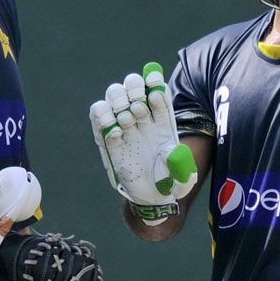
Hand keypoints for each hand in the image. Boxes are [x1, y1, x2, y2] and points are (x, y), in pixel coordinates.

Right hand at [89, 63, 197, 223]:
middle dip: (133, 87)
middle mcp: (142, 117)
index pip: (158, 90)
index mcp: (163, 119)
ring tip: (126, 121)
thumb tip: (170, 152)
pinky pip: (98, 113)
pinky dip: (102, 116)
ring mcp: (123, 125)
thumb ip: (181, 169)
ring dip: (117, 100)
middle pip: (133, 84)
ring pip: (113, 93)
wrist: (149, 196)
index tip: (154, 94)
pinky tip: (114, 133)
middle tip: (137, 106)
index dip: (155, 84)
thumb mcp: (182, 180)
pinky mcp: (107, 137)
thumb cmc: (169, 184)